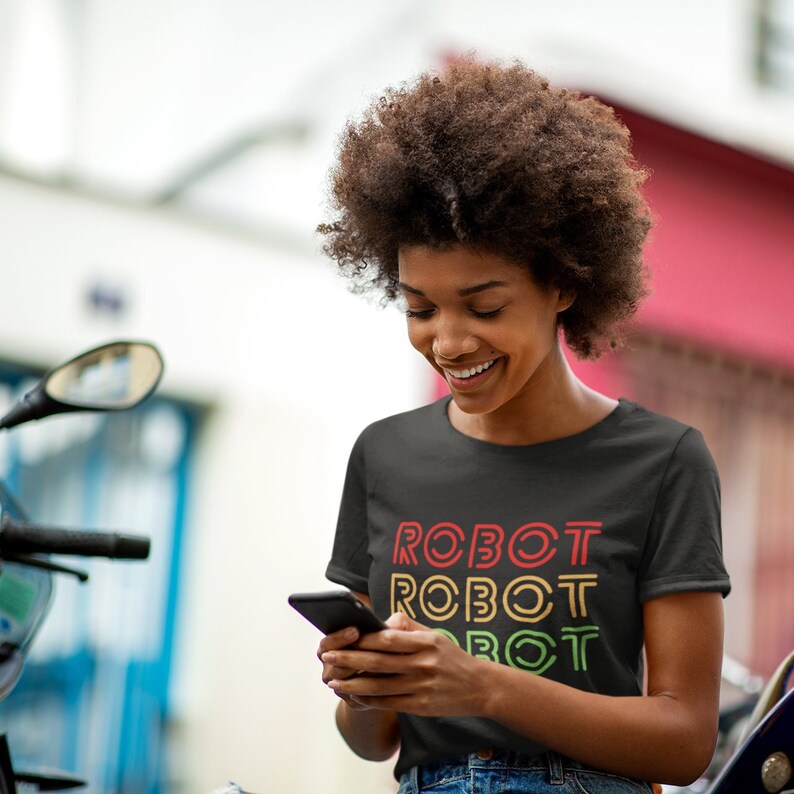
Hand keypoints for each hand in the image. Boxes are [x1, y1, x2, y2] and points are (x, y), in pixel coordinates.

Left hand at [323, 612, 488, 716]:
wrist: (480, 687)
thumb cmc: (451, 656)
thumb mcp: (434, 634)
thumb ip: (407, 626)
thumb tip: (380, 623)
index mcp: (426, 642)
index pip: (388, 638)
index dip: (363, 639)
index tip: (343, 637)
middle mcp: (423, 664)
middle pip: (378, 662)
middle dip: (349, 659)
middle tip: (327, 657)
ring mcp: (421, 687)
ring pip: (379, 686)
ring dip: (352, 684)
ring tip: (333, 681)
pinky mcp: (420, 706)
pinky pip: (388, 703)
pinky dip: (368, 700)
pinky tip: (354, 695)